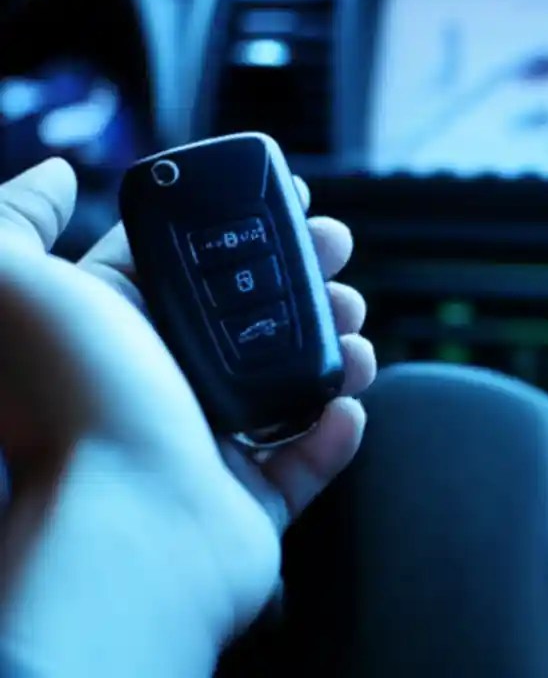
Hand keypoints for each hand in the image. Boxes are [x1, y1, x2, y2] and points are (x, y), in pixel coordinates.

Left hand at [0, 159, 376, 675]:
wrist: (130, 532)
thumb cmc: (73, 405)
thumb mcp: (11, 282)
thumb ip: (16, 215)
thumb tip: (57, 173)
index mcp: (106, 331)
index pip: (181, 264)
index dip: (237, 227)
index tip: (292, 200)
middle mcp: (153, 387)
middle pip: (245, 316)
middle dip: (303, 278)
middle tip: (340, 254)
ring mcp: (203, 448)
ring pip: (283, 383)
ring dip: (331, 349)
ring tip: (355, 334)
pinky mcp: (247, 503)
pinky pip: (305, 461)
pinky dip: (334, 433)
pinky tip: (345, 407)